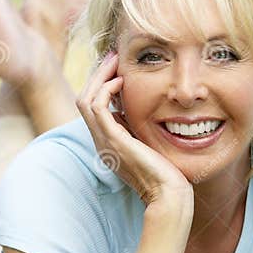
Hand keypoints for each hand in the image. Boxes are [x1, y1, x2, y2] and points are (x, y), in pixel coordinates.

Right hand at [75, 51, 193, 207]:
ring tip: (114, 60)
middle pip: (84, 99)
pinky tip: (122, 80)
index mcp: (108, 143)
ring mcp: (105, 142)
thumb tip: (136, 109)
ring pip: (86, 100)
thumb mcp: (148, 145)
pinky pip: (97, 107)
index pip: (93, 107)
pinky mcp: (113, 141)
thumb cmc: (167, 174)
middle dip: (97, 75)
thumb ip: (138, 130)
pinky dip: (106, 89)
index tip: (117, 67)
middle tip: (113, 56)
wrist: (168, 195)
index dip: (101, 84)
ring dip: (99, 76)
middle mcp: (101, 141)